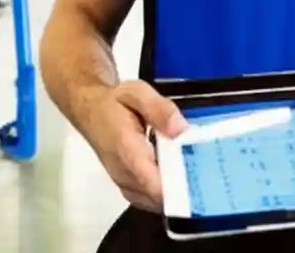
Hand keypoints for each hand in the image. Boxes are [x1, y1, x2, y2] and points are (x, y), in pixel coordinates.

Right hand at [86, 80, 187, 211]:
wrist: (90, 110)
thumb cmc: (114, 102)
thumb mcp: (138, 93)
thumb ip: (160, 109)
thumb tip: (181, 129)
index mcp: (126, 148)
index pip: (152, 182)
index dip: (177, 187)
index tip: (199, 180)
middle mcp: (123, 172)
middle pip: (157, 196)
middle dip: (182, 188)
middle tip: (204, 172)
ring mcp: (123, 182)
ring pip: (153, 201)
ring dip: (174, 191)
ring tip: (194, 172)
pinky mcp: (126, 185)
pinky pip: (148, 198)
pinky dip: (164, 192)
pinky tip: (177, 175)